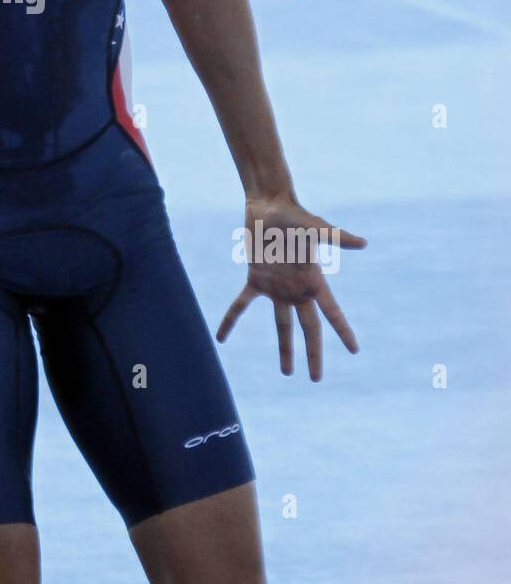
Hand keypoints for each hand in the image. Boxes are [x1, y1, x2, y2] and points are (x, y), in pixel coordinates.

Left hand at [216, 194, 364, 380]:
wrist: (269, 205)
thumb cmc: (295, 215)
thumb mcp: (316, 228)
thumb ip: (337, 237)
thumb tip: (363, 243)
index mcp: (314, 281)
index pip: (332, 313)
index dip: (342, 331)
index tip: (354, 350)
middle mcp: (297, 289)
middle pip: (307, 329)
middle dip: (312, 354)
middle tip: (315, 378)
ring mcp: (276, 287)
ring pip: (281, 325)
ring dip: (283, 348)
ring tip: (286, 372)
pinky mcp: (255, 280)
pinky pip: (242, 305)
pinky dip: (231, 320)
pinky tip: (221, 337)